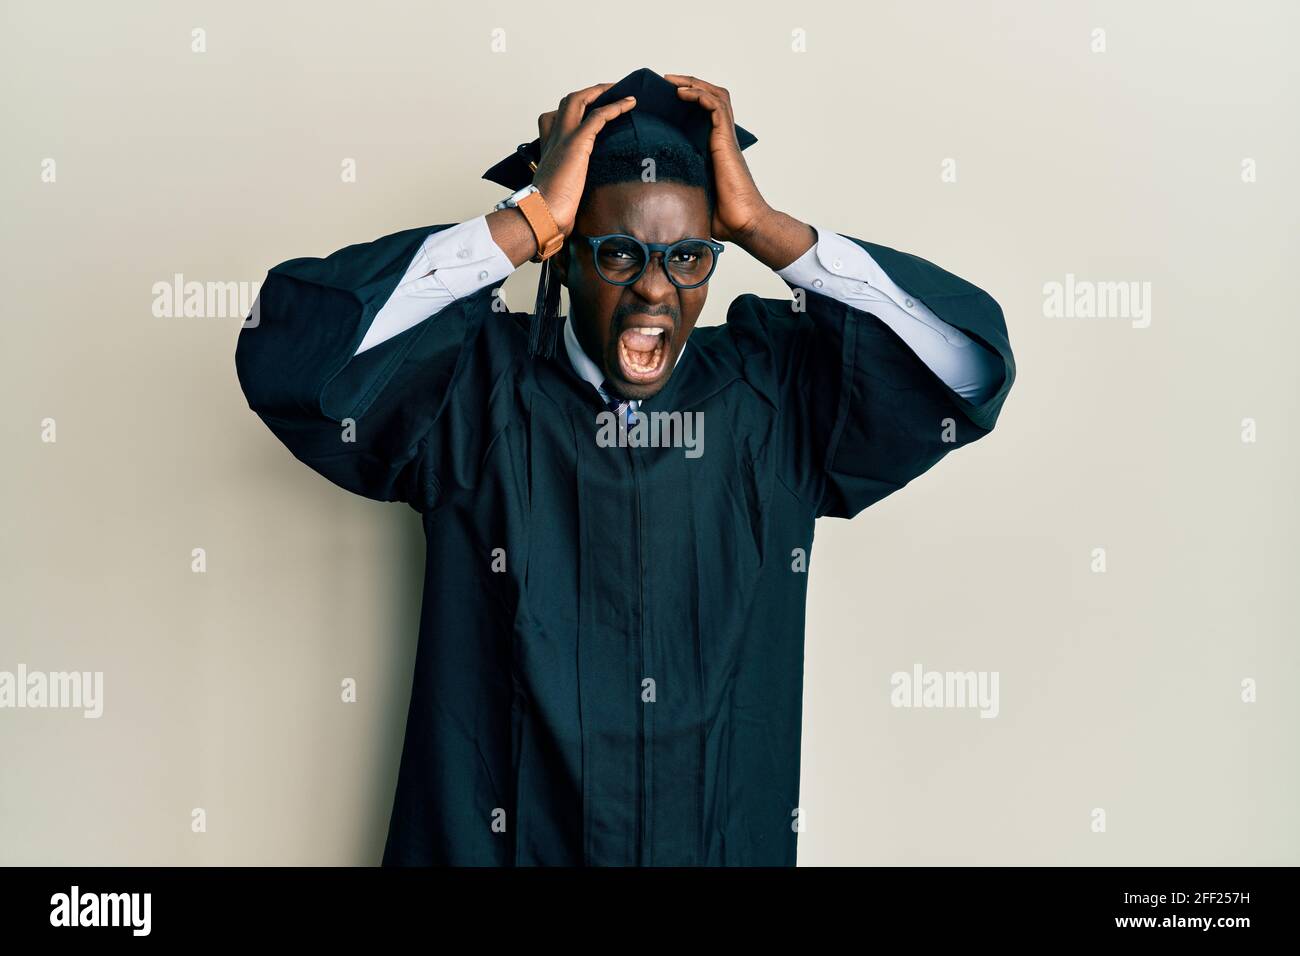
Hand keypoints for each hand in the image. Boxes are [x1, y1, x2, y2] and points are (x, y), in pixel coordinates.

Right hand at [530, 83, 637, 238]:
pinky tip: (629, 103)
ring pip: (579, 100)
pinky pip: (598, 116)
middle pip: (568, 102)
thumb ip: (570, 183)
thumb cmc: (549, 210)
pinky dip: (615, 106)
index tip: (592, 109)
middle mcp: (553, 137)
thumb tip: (580, 194)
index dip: (574, 110)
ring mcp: (563, 137)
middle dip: (590, 93)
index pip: (555, 118)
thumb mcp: (561, 190)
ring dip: (601, 92)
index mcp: (548, 148)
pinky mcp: (576, 143)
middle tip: (610, 92)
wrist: (542, 214)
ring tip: (622, 91)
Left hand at [663, 73, 772, 243]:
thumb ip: (678, 186)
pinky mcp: (725, 141)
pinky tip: (681, 94)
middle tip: (665, 80)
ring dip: (693, 83)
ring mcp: (725, 139)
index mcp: (713, 148)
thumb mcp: (691, 195)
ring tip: (670, 80)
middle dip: (689, 83)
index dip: (688, 99)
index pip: (704, 112)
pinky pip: (715, 107)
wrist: (742, 223)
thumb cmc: (721, 216)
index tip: (664, 96)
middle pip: (711, 96)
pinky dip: (699, 95)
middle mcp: (721, 139)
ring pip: (715, 96)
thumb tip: (651, 195)